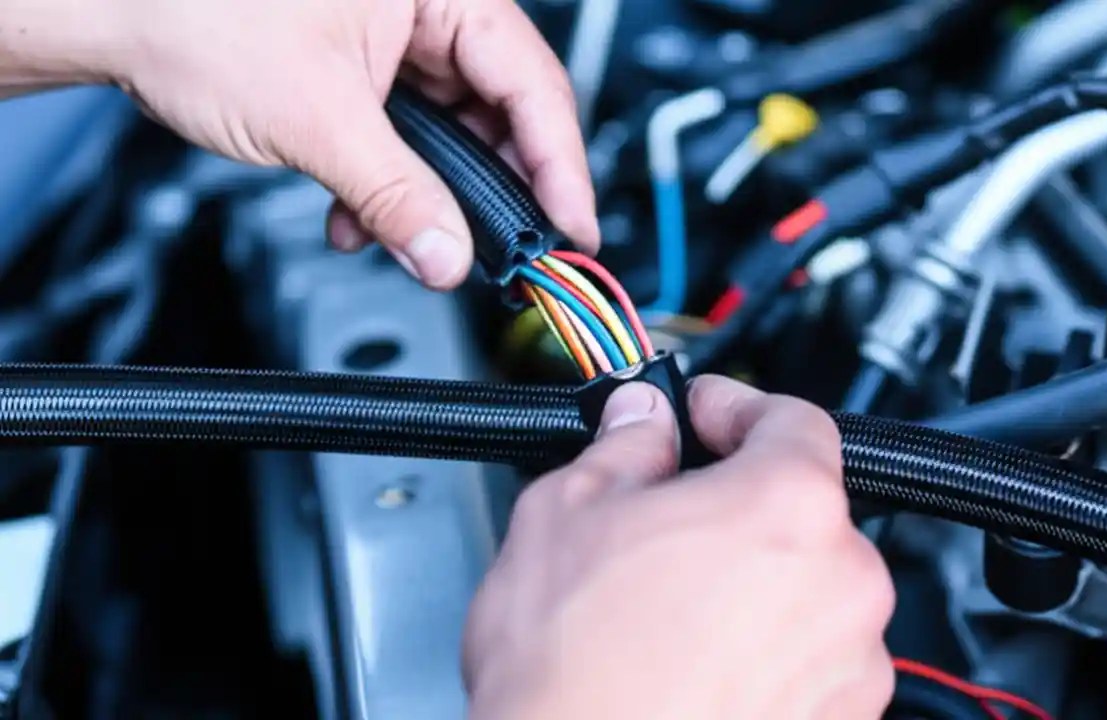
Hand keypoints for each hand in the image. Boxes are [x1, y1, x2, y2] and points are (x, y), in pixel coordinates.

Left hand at [104, 0, 598, 287]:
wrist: (116, 16)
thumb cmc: (195, 14)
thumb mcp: (319, 120)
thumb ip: (397, 197)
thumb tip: (449, 253)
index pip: (533, 83)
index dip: (560, 166)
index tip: (573, 228)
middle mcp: (428, 7)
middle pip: (501, 110)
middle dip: (493, 189)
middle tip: (507, 248)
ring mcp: (397, 38)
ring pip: (453, 131)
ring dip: (431, 195)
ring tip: (412, 236)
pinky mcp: (367, 68)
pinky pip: (408, 135)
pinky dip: (390, 184)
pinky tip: (359, 214)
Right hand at [463, 377, 894, 719]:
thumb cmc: (572, 673)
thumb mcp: (565, 515)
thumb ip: (624, 448)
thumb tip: (643, 420)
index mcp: (790, 505)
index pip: (792, 419)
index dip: (738, 408)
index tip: (704, 416)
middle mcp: (844, 583)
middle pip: (803, 511)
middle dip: (739, 506)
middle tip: (668, 520)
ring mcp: (850, 667)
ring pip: (807, 592)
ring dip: (754, 585)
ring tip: (670, 611)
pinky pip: (809, 664)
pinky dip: (765, 654)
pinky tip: (695, 665)